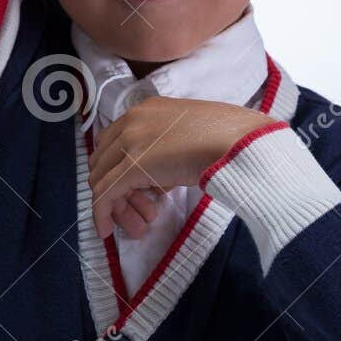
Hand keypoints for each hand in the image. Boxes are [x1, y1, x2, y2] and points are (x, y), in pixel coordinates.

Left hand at [87, 97, 267, 240]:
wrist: (239, 139)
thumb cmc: (227, 136)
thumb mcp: (189, 135)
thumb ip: (167, 150)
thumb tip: (158, 181)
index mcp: (146, 109)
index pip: (112, 141)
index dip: (117, 169)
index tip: (136, 191)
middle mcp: (132, 121)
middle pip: (102, 160)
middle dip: (115, 189)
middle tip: (139, 212)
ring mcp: (130, 141)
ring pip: (100, 178)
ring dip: (115, 206)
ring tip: (137, 226)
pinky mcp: (132, 166)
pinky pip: (104, 194)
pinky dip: (101, 214)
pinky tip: (106, 231)